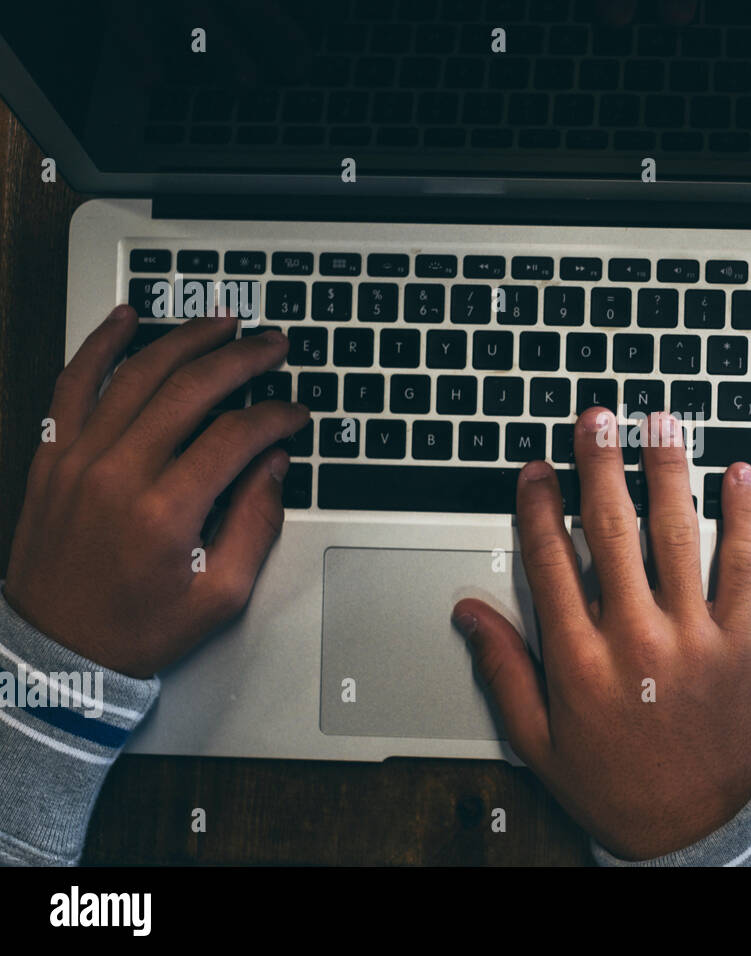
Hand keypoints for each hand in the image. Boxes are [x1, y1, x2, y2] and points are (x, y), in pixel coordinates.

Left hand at [2, 306, 307, 677]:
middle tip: (273, 345)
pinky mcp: (51, 457)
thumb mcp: (220, 596)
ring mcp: (77, 459)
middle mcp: (117, 474)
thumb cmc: (136, 629)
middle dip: (241, 359)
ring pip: (136, 374)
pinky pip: (72, 384)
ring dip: (184, 340)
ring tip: (222, 323)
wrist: (56, 652)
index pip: (235, 436)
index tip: (295, 414)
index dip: (275, 417)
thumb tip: (273, 465)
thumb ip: (254, 524)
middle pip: (190, 389)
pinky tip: (127, 318)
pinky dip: (99, 345)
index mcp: (165, 512)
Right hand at [453, 407, 750, 860]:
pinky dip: (742, 518)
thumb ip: (504, 670)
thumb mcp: (538, 741)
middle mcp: (634, 637)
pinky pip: (743, 568)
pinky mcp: (738, 641)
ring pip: (676, 534)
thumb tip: (470, 615)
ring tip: (662, 422)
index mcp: (579, 659)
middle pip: (613, 530)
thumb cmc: (616, 786)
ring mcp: (691, 634)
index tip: (537, 469)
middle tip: (597, 419)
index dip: (540, 506)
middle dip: (602, 465)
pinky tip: (739, 476)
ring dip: (668, 471)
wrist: (693, 830)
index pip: (551, 560)